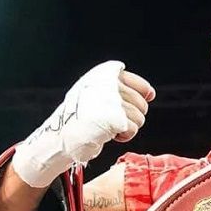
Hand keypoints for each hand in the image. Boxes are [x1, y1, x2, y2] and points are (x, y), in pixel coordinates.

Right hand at [12, 61, 155, 187]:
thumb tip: (150, 94)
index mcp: (104, 74)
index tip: (145, 100)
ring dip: (127, 127)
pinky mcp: (116, 118)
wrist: (60, 136)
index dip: (143, 93)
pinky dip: (124, 136)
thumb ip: (118, 87)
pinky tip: (109, 135)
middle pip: (141, 104)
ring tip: (107, 127)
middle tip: (113, 121)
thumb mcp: (94, 92)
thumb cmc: (77, 118)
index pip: (137, 83)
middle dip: (132, 116)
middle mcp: (108, 84)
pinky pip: (133, 128)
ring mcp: (112, 100)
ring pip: (139, 117)